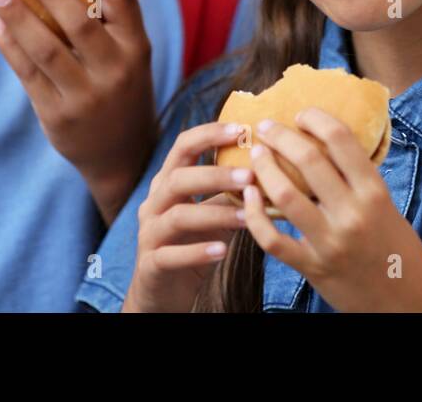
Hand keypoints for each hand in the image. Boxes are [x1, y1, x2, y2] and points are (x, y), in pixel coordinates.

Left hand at [0, 0, 155, 222]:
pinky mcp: (57, 116)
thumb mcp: (132, 56)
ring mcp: (86, 96)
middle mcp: (116, 71)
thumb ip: (110, 20)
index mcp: (138, 48)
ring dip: (18, 16)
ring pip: (47, 48)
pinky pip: (28, 74)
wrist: (123, 157)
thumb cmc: (122, 89)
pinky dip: (8, 46)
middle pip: (80, 21)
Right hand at [123, 122, 255, 312]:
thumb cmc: (193, 243)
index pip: (183, 146)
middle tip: (250, 176)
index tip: (241, 129)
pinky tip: (223, 250)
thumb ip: (230, 192)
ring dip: (215, 214)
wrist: (162, 291)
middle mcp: (154, 204)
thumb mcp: (212, 213)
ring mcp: (150, 234)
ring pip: (178, 217)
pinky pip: (172, 256)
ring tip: (247, 216)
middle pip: (178, 179)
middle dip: (215, 174)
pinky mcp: (151, 266)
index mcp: (168, 183)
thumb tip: (271, 169)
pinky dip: (198, 252)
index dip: (209, 134)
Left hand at [240, 109, 421, 311]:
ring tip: (256, 155)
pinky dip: (253, 216)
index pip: (342, 140)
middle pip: (309, 161)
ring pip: (284, 196)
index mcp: (374, 193)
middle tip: (267, 127)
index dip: (316, 118)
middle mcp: (353, 214)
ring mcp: (330, 242)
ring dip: (264, 169)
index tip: (302, 114)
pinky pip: (272, 239)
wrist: (406, 303)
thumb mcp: (388, 208)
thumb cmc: (398, 250)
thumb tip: (328, 144)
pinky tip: (248, 197)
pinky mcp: (312, 267)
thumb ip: (359, 181)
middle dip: (281, 136)